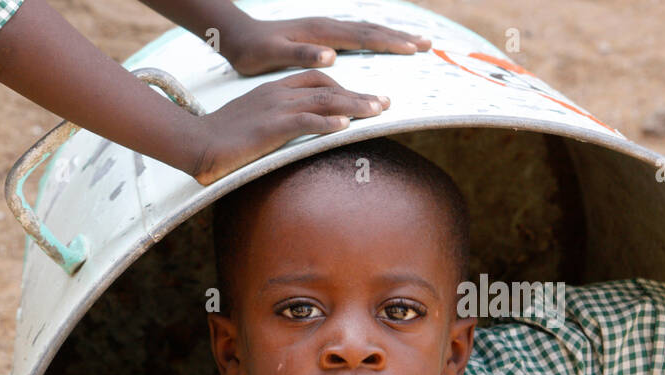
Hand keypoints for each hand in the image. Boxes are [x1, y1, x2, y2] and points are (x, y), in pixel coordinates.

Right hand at [189, 70, 387, 184]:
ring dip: (354, 105)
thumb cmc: (218, 140)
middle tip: (385, 103)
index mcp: (273, 90)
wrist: (195, 143)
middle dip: (359, 94)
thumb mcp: (249, 124)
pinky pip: (306, 122)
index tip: (361, 98)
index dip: (342, 87)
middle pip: (327, 87)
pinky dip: (327, 123)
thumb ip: (271, 124)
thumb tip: (286, 137)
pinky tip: (345, 127)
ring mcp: (275, 109)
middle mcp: (278, 94)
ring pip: (324, 101)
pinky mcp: (271, 128)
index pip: (315, 80)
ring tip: (378, 110)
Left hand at [221, 16, 431, 75]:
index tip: (411, 49)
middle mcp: (326, 27)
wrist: (237, 37)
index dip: (387, 43)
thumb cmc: (253, 51)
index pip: (361, 36)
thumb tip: (330, 56)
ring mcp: (324, 29)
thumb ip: (300, 55)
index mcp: (320, 32)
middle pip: (370, 29)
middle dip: (400, 37)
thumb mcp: (272, 55)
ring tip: (415, 42)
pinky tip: (382, 43)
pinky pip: (355, 35)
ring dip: (391, 36)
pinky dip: (374, 38)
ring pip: (365, 30)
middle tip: (427, 44)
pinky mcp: (320, 35)